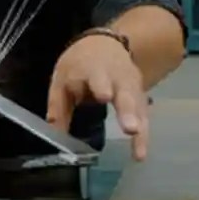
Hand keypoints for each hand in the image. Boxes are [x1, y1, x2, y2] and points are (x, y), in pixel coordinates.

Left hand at [46, 35, 148, 160]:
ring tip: (139, 152)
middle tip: (130, 128)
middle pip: (124, 93)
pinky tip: (140, 154)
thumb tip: (54, 136)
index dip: (101, 86)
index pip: (98, 77)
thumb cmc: (79, 65)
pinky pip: (144, 116)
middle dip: (127, 110)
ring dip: (139, 127)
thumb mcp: (62, 79)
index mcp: (93, 70)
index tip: (104, 97)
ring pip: (138, 107)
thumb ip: (58, 107)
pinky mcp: (141, 96)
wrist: (105, 44)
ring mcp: (132, 87)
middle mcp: (117, 78)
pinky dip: (144, 136)